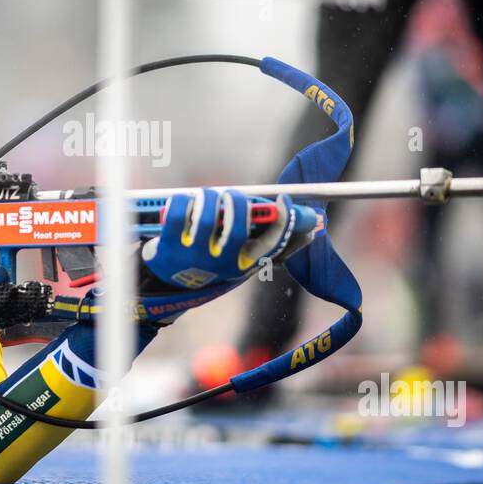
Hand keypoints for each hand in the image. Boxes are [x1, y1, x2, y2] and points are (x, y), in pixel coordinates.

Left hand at [136, 189, 315, 325]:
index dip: (283, 218)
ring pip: (206, 216)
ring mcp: (193, 256)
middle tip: (233, 196)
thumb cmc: (214, 264)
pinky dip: (181, 201)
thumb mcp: (245, 258)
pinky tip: (183, 202)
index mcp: (246, 264)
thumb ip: (276, 243)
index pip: (274, 242)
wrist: (168, 287)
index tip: (283, 199)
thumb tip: (315, 228)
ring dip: (209, 197)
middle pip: (238, 226)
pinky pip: (177, 214)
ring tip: (207, 196)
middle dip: (238, 203)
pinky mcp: (168, 248)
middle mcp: (222, 263)